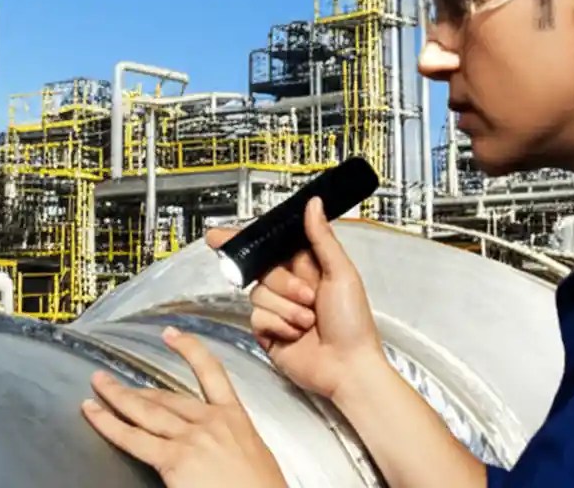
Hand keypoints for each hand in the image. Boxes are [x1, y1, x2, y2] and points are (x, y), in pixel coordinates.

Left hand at [81, 326, 287, 487]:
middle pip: (168, 396)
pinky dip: (108, 422)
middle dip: (138, 388)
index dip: (189, 349)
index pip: (211, 373)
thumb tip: (211, 446)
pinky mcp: (176, 459)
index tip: (172, 334)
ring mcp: (192, 438)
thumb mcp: (253, 454)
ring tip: (99, 385)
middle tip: (114, 380)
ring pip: (147, 410)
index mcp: (236, 419)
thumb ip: (228, 441)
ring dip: (118, 395)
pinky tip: (93, 412)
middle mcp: (212, 422)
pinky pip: (132, 437)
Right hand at [208, 197, 384, 399]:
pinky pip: (256, 318)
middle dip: (284, 284)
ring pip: (258, 294)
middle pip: (263, 270)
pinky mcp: (269, 331)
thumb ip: (322, 238)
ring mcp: (278, 310)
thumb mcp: (342, 274)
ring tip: (308, 321)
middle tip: (309, 296)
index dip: (246, 240)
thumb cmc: (354, 324)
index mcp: (308, 267)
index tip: (220, 235)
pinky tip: (296, 334)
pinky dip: (278, 325)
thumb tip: (313, 206)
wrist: (347, 367)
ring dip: (286, 308)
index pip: (271, 246)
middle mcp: (290, 287)